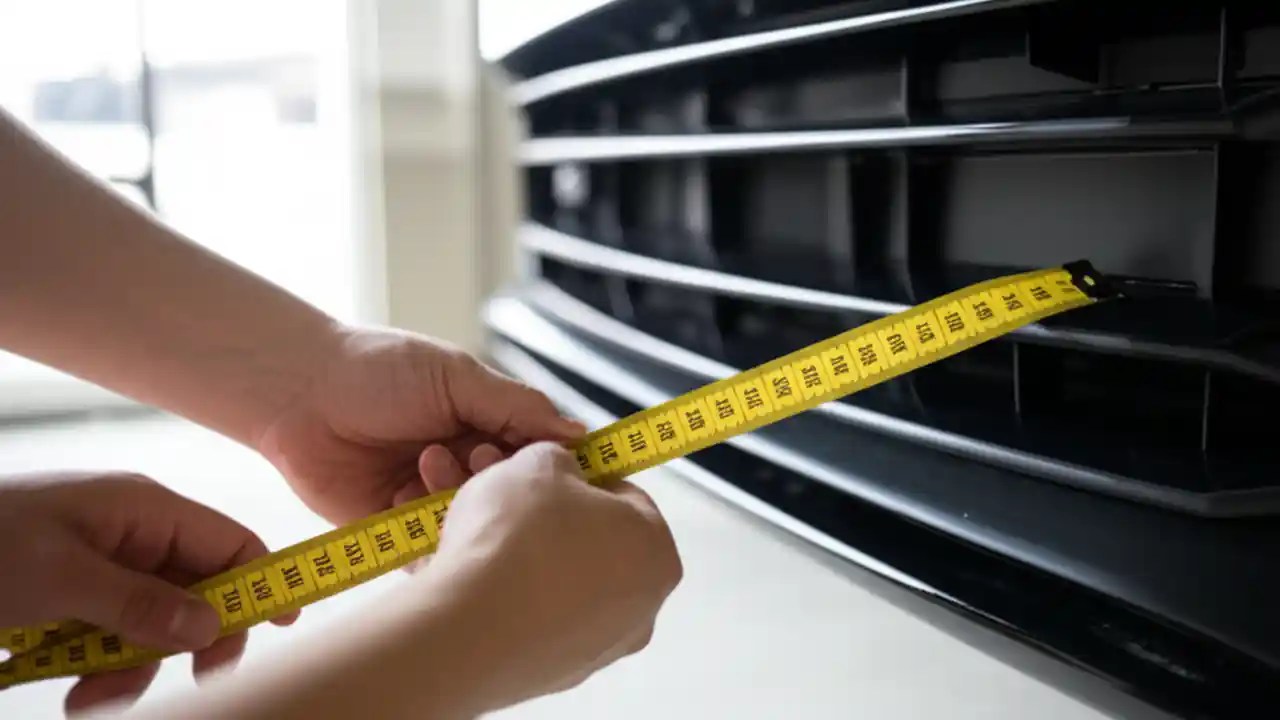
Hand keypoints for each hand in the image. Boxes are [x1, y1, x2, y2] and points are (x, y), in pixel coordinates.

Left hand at [0, 473, 291, 713]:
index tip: (283, 627)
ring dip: (130, 668)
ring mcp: (101, 569)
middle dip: (183, 643)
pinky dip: (95, 669)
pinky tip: (65, 686)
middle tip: (185, 682)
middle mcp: (132, 537)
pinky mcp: (71, 601)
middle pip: (197, 594)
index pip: (230, 542)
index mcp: (143, 511)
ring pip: (154, 627)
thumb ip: (141, 603)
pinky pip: (110, 639)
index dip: (263, 580)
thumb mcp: (60, 579)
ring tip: (85, 696)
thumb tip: (211, 626)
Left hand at [256, 327, 583, 524]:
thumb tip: (580, 432)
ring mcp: (431, 502)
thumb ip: (515, 405)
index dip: (546, 464)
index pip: (538, 456)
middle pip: (509, 499)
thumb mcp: (456, 375)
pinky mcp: (393, 533)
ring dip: (456, 502)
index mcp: (487, 426)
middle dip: (495, 483)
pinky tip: (404, 498)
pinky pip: (427, 555)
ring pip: (472, 528)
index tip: (551, 466)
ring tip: (425, 466)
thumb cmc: (375, 369)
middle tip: (472, 457)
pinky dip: (426, 536)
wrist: (296, 391)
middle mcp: (465, 468)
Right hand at [423, 442, 682, 712]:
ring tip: (471, 532)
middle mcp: (640, 607)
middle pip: (591, 542)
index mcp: (656, 551)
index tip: (544, 472)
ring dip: (519, 555)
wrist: (465, 629)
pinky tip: (466, 578)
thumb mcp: (539, 463)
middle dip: (546, 516)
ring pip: (556, 582)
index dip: (580, 476)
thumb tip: (557, 473)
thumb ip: (559, 459)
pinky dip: (504, 597)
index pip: (626, 497)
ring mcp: (597, 648)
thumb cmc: (516, 538)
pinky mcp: (552, 674)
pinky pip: (529, 619)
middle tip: (503, 496)